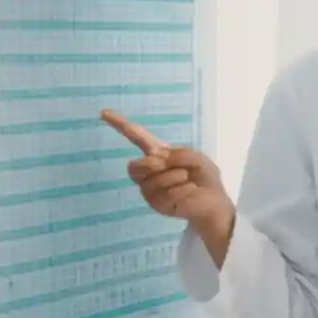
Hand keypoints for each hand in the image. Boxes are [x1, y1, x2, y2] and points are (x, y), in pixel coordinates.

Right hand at [101, 109, 234, 241]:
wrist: (214, 200)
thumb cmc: (204, 176)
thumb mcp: (197, 158)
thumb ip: (181, 154)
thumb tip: (162, 159)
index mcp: (158, 153)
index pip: (136, 137)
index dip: (121, 124)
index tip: (104, 112)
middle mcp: (149, 172)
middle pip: (133, 167)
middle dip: (152, 165)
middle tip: (167, 165)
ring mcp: (150, 190)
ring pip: (151, 182)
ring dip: (174, 177)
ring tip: (187, 178)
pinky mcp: (157, 205)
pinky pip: (165, 195)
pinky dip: (182, 190)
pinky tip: (191, 190)